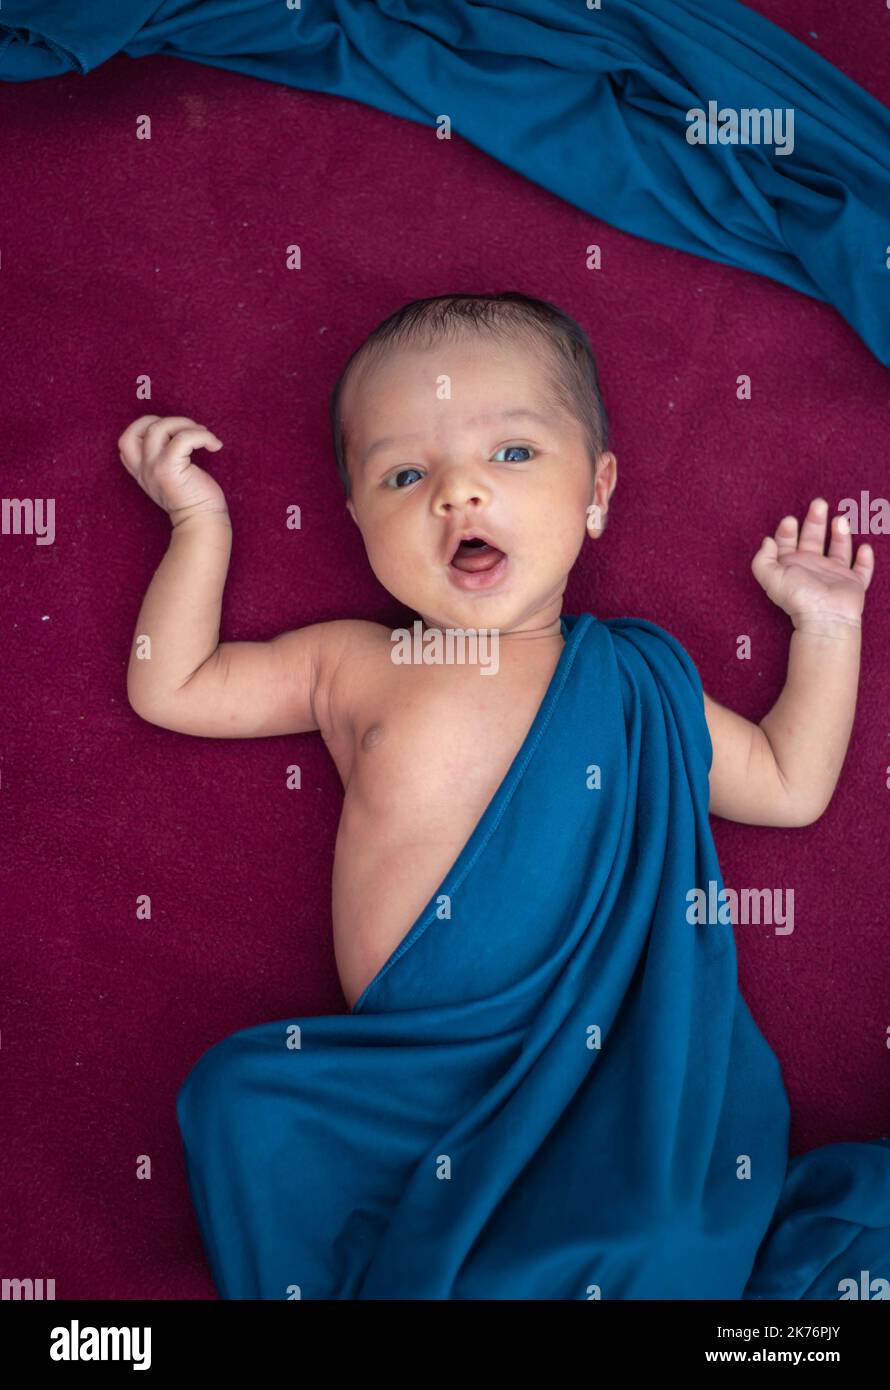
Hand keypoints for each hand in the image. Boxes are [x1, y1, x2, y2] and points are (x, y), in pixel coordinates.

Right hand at [118, 415, 227, 526]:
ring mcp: (154, 468)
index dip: (145, 428)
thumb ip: (166, 459)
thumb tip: (181, 430)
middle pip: (137, 429)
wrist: (202, 523)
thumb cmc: (195, 500)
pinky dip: (202, 436)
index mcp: (142, 472)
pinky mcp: (170, 469)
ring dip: (185, 424)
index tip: (172, 434)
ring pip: (158, 428)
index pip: (126, 441)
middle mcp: (143, 469)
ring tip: (205, 436)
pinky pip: (183, 438)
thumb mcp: (173, 477)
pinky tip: (215, 446)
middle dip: (164, 420)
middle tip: (190, 430)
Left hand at [750, 497, 873, 629]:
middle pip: (813, 539)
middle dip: (815, 520)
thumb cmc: (799, 597)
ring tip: (840, 519)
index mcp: (793, 567)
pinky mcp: (854, 583)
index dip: (786, 530)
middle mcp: (813, 568)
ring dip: (840, 533)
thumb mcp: (771, 577)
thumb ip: (763, 559)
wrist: (826, 617)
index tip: (789, 520)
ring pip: (839, 549)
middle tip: (818, 503)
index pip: (788, 543)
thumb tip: (767, 541)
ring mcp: (834, 575)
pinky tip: (864, 547)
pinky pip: (862, 569)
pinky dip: (865, 559)